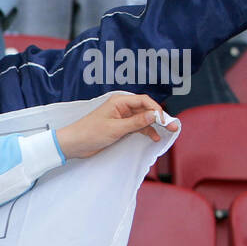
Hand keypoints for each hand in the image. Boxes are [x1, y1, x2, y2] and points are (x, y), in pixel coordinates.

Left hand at [55, 93, 176, 159]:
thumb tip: (154, 115)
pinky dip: (145, 131)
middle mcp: (121, 107)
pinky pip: (137, 127)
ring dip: (154, 125)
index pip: (144, 101)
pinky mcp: (119, 127)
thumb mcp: (116, 128)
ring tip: (167, 133)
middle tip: (172, 126)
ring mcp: (121, 117)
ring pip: (142, 119)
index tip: (165, 120)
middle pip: (145, 109)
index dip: (157, 110)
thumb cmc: (89, 133)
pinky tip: (153, 137)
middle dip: (159, 118)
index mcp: (119, 102)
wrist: (74, 144)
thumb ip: (136, 122)